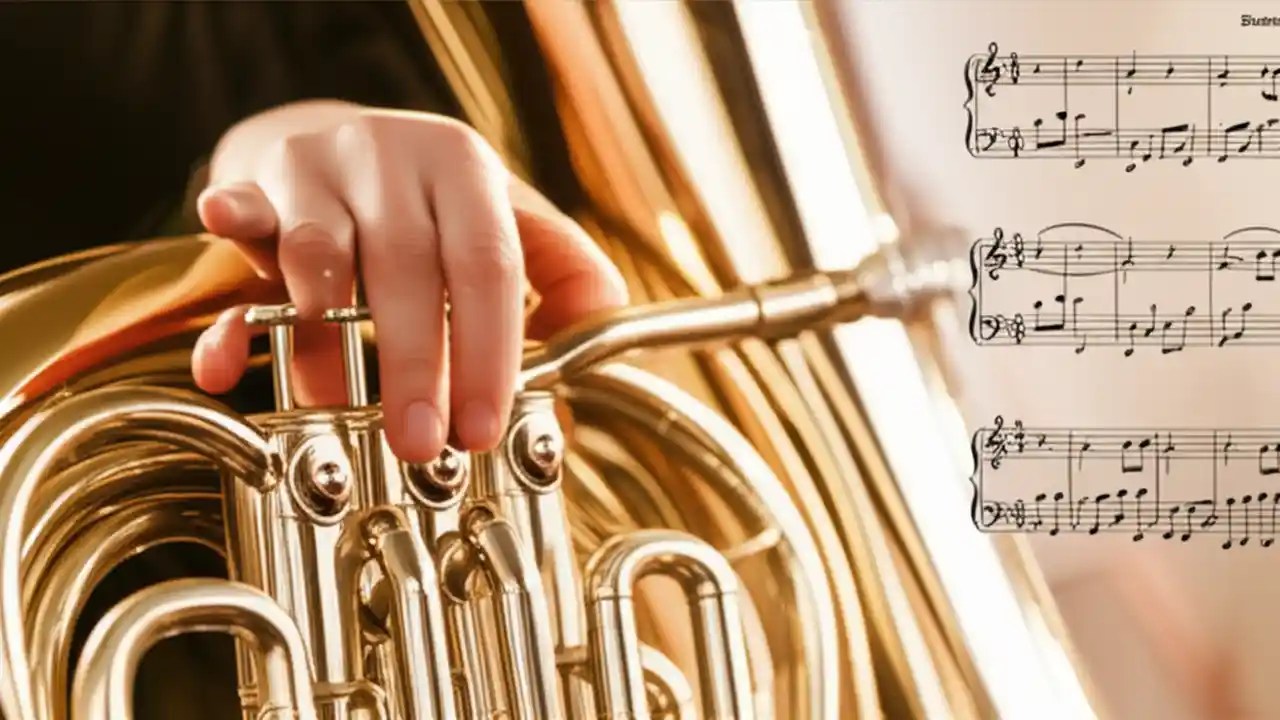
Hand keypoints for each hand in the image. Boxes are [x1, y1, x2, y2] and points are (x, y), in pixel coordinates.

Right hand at [191, 101, 627, 462]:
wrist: (347, 138)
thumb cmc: (436, 201)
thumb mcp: (509, 217)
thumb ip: (563, 270)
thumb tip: (600, 331)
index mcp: (465, 170)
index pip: (488, 264)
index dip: (489, 350)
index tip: (481, 426)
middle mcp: (393, 158)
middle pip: (407, 265)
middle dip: (414, 364)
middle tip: (417, 444)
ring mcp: (320, 167)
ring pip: (319, 254)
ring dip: (322, 341)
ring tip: (333, 408)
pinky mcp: (256, 186)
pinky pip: (239, 248)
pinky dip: (227, 308)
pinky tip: (219, 354)